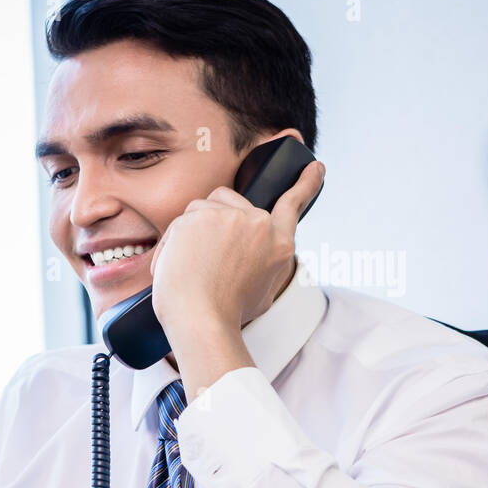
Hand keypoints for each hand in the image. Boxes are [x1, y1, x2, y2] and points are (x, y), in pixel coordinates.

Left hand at [148, 159, 324, 343]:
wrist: (201, 320)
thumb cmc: (226, 316)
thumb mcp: (262, 294)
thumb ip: (264, 268)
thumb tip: (255, 263)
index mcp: (279, 244)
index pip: (293, 204)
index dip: (306, 183)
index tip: (315, 167)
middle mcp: (259, 224)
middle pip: (230, 200)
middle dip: (213, 220)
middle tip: (203, 255)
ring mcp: (230, 216)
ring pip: (202, 206)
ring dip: (193, 230)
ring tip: (191, 264)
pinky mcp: (200, 216)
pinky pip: (180, 221)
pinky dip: (173, 242)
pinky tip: (176, 264)